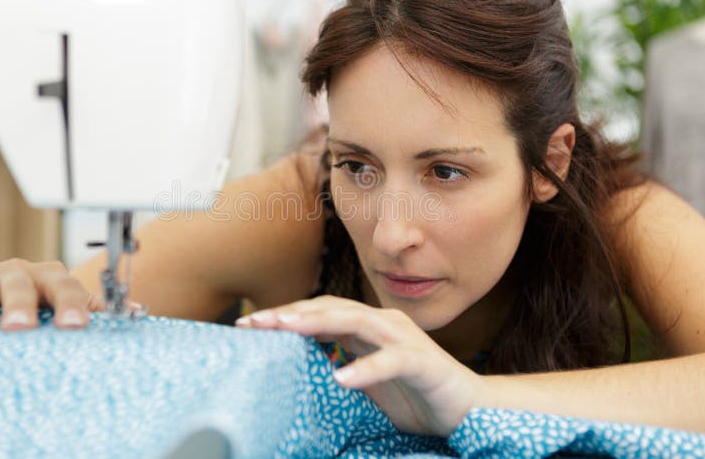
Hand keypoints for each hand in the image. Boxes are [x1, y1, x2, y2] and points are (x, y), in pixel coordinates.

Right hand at [0, 259, 137, 330]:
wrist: (22, 290)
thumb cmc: (50, 302)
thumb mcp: (73, 303)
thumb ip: (98, 308)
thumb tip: (137, 312)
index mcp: (53, 276)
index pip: (65, 287)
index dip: (71, 304)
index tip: (75, 324)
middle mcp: (21, 272)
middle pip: (23, 285)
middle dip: (22, 305)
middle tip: (20, 327)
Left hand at [235, 295, 482, 436]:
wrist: (466, 406)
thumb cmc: (414, 391)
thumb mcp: (366, 379)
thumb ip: (340, 363)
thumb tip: (297, 363)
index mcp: (367, 326)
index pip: (319, 312)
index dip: (285, 315)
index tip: (249, 324)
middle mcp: (382, 323)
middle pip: (330, 309)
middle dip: (290, 313)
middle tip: (255, 321)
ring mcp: (402, 338)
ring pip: (356, 321)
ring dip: (319, 323)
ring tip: (287, 329)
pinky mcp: (421, 360)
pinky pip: (390, 360)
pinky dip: (365, 368)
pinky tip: (341, 379)